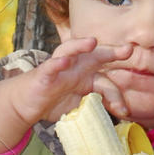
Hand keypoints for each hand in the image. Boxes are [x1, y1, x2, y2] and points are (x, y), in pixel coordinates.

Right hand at [8, 37, 135, 127]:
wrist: (25, 104)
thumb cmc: (53, 101)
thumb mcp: (80, 106)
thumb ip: (99, 104)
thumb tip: (124, 112)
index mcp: (87, 76)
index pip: (106, 82)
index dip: (117, 96)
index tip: (124, 112)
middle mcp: (75, 68)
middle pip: (95, 55)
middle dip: (111, 51)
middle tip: (128, 51)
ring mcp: (59, 69)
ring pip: (70, 51)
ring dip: (80, 45)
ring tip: (92, 42)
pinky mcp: (42, 75)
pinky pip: (49, 67)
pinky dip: (56, 64)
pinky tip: (63, 62)